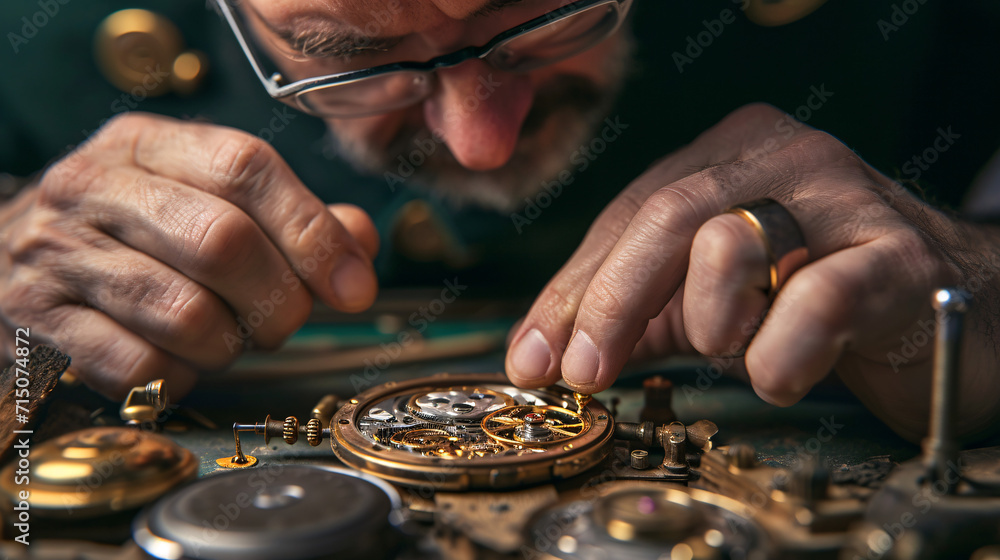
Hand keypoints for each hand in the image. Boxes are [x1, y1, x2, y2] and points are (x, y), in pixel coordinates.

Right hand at [0, 113, 378, 398]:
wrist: (0, 263)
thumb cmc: (129, 235)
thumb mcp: (203, 199)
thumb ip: (289, 217)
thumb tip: (359, 242)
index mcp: (147, 144)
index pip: (247, 167)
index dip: (313, 232)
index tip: (355, 286)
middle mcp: (95, 187)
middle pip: (223, 242)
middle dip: (279, 299)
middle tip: (285, 321)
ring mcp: (57, 254)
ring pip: (185, 313)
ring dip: (230, 344)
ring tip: (224, 338)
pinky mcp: (36, 322)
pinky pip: (141, 367)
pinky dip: (179, 377)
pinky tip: (174, 360)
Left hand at [506, 103, 999, 441]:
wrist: (960, 306)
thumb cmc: (821, 300)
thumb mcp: (710, 303)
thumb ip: (634, 320)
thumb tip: (542, 357)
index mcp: (727, 156)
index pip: (626, 216)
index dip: (573, 292)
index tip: (534, 360)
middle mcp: (782, 157)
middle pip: (666, 216)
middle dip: (609, 303)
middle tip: (582, 374)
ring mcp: (844, 197)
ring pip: (732, 239)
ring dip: (710, 317)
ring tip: (727, 350)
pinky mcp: (900, 255)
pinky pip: (821, 295)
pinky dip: (782, 348)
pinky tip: (776, 375)